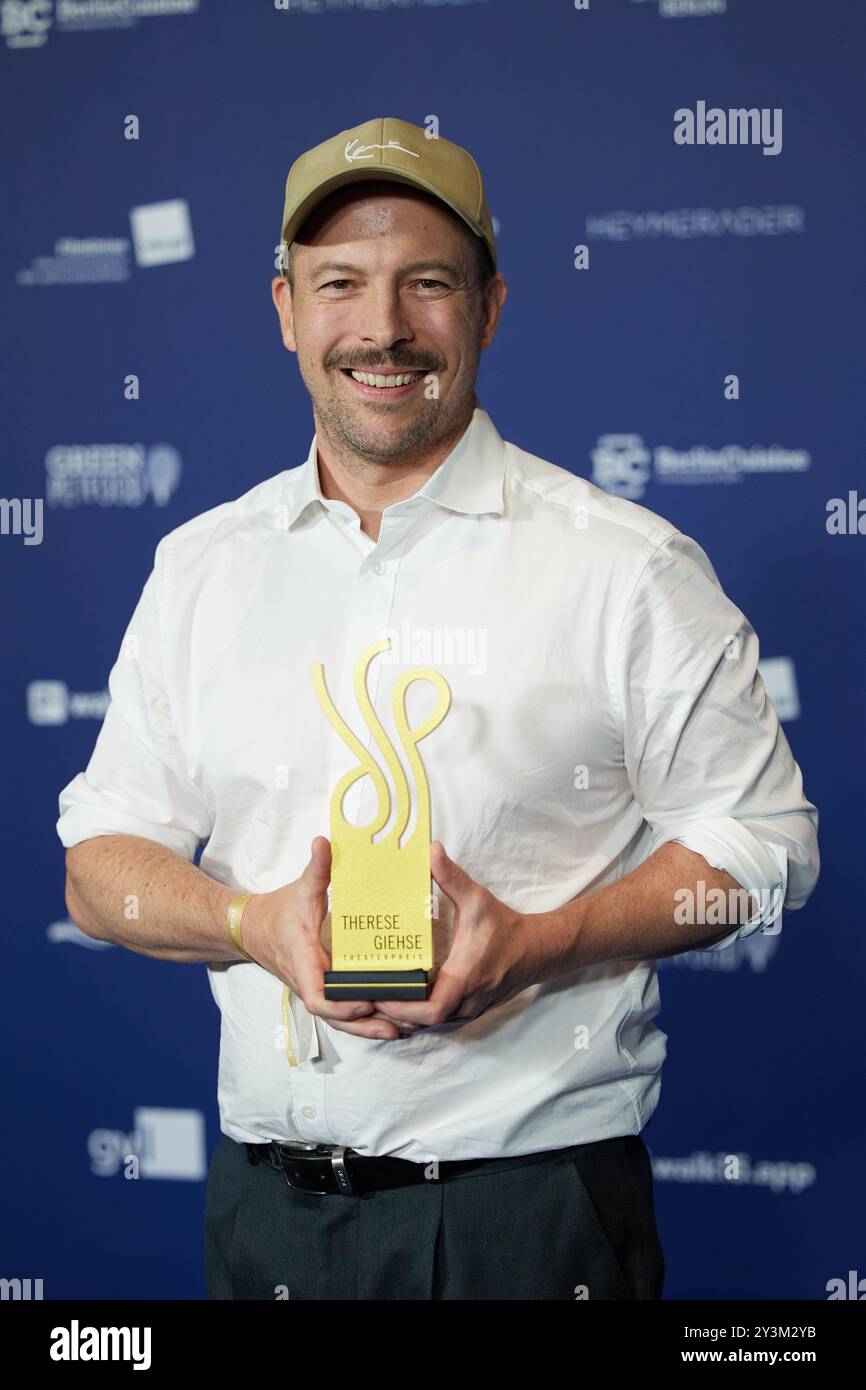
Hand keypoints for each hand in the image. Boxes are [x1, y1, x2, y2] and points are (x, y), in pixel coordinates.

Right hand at [239, 836, 392, 1039]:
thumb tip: (323, 842)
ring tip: (397, 1030)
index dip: (342, 1004)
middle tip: (397, 1023)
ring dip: (366, 1027)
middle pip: (335, 1016)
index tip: (365, 1001)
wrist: (253, 929)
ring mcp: (316, 989)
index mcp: (304, 961)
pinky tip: (387, 1022)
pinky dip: (361, 1020)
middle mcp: (309, 982)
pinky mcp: (322, 989)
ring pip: (339, 1019)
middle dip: (364, 1023)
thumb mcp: (299, 889)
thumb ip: (316, 869)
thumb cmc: (279, 911)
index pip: (318, 996)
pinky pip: (341, 1011)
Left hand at [369, 842, 544, 1032]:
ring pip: (428, 1025)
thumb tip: (431, 850)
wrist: (536, 950)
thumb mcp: (477, 899)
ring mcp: (467, 1009)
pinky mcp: (468, 1010)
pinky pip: (437, 1020)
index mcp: (464, 978)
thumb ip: (452, 877)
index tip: (378, 993)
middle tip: (365, 994)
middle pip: (421, 1022)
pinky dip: (417, 1014)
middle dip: (393, 1012)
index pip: (430, 1010)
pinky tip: (399, 998)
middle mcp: (465, 1001)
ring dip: (403, 1015)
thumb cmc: (505, 927)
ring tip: (376, 995)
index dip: (402, 1007)